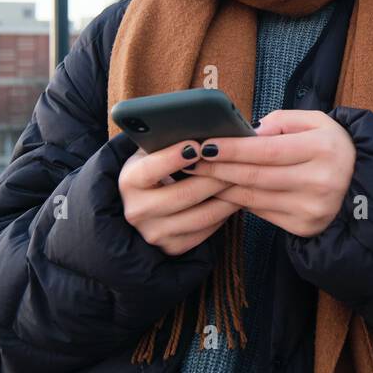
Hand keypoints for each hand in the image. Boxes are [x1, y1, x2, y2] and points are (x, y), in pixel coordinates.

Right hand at [117, 137, 241, 255]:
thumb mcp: (150, 152)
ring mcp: (154, 233)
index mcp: (129, 182)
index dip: (174, 157)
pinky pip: (206, 231)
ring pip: (201, 216)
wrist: (142, 204)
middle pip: (183, 195)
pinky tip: (234, 198)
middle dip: (214, 177)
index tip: (197, 145)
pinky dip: (223, 214)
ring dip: (226, 197)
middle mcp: (137, 210)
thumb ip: (165, 141)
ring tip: (242, 179)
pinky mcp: (172, 247)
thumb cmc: (155, 168)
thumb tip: (198, 125)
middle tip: (237, 162)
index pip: (151, 169)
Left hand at [185, 109, 356, 237]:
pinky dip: (238, 200)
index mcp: (323, 149)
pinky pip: (261, 212)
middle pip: (255, 176)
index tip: (205, 144)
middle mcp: (319, 182)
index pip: (266, 150)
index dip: (232, 148)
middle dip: (218, 168)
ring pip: (253, 197)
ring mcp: (312, 209)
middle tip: (191, 159)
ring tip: (200, 174)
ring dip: (222, 186)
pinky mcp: (304, 227)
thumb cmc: (331, 147)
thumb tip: (250, 133)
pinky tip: (223, 190)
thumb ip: (282, 121)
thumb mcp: (317, 121)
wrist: (361, 183)